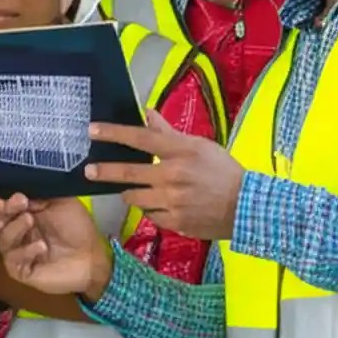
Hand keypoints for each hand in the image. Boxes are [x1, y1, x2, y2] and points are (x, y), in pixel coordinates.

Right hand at [0, 198, 110, 297]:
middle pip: (0, 222)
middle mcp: (17, 233)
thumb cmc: (77, 228)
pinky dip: (26, 252)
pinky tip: (41, 246)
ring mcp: (18, 252)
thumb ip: (42, 193)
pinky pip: (14, 261)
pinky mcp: (22, 271)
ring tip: (30, 220)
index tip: (18, 195)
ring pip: (4, 241)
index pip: (7, 206)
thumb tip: (22, 188)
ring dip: (15, 229)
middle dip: (7, 211)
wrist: (91, 257)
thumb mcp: (63, 202)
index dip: (9, 199)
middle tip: (20, 202)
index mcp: (23, 214)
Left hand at [86, 109, 243, 240]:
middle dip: (105, 171)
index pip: (140, 139)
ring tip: (131, 190)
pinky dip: (150, 209)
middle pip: (129, 173)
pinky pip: (150, 215)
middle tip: (89, 170)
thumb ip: (169, 133)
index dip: (114, 133)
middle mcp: (173, 176)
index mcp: (180, 152)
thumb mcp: (200, 146)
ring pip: (135, 198)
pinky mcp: (175, 223)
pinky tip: (159, 205)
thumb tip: (148, 114)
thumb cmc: (223, 171)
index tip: (93, 130)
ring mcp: (172, 202)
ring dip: (130, 193)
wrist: (248, 207)